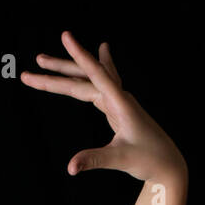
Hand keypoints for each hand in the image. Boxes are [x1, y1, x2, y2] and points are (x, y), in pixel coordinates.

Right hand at [20, 30, 188, 185]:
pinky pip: (101, 83)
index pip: (97, 74)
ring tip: (42, 60)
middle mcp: (120, 97)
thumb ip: (94, 160)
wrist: (168, 164)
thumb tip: (70, 168)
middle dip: (59, 70)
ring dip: (67, 71)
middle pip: (85, 78)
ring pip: (89, 80)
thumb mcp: (120, 160)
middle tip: (36, 61)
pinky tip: (102, 50)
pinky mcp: (118, 107)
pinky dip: (94, 68)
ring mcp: (120, 100)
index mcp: (121, 104)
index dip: (80, 55)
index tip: (66, 36)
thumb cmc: (149, 160)